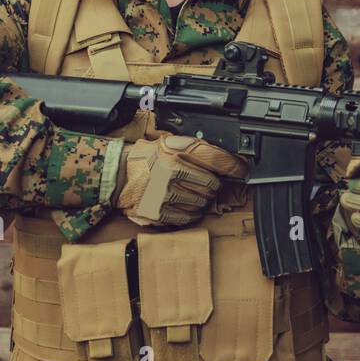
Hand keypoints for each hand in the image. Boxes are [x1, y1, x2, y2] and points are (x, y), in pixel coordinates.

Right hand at [114, 133, 249, 226]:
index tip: (241, 170)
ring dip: (203, 200)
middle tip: (208, 183)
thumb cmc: (147, 158)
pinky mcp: (157, 212)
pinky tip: (186, 206)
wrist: (118, 176)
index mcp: (174, 150)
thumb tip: (227, 156)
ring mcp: (163, 194)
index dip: (233, 165)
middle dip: (213, 185)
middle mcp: (169, 171)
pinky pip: (187, 217)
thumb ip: (193, 147)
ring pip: (201, 202)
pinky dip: (191, 213)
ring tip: (193, 193)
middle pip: (211, 184)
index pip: (215, 158)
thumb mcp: (168, 143)